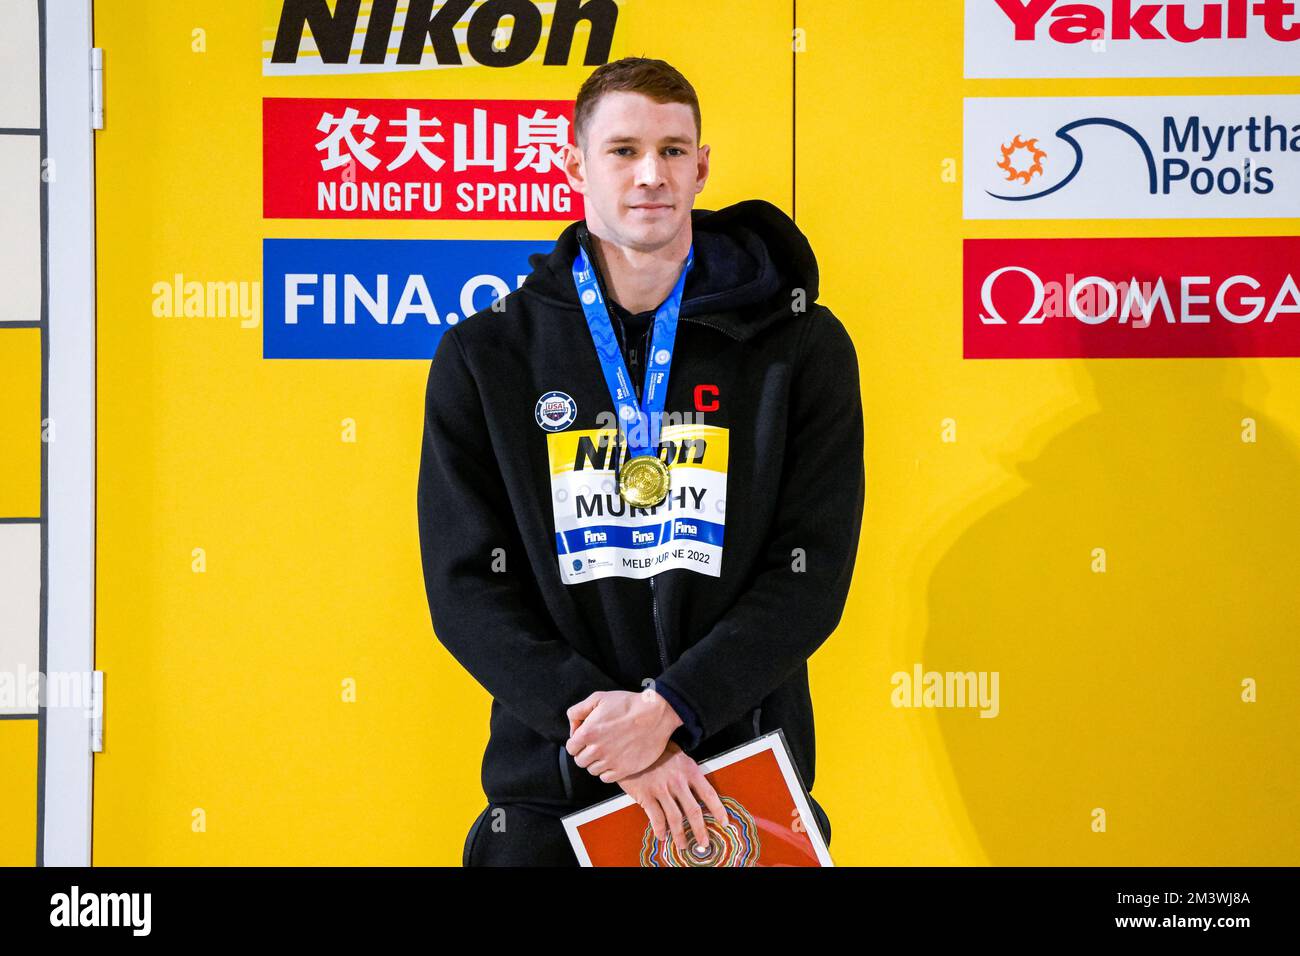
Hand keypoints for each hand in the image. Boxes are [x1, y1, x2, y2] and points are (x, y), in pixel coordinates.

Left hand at [565, 688, 682, 781]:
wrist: (655, 714)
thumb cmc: (628, 704)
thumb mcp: (598, 698)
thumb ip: (578, 711)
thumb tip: (573, 728)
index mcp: (588, 732)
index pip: (571, 748)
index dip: (577, 742)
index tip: (585, 739)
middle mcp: (597, 750)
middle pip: (580, 761)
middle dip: (585, 753)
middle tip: (596, 745)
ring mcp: (611, 761)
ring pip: (592, 770)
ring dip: (596, 762)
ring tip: (607, 751)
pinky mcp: (624, 769)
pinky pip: (606, 778)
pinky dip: (607, 771)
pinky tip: (613, 760)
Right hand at [618, 742, 730, 855]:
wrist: (631, 743)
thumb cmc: (655, 749)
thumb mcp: (677, 754)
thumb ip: (688, 770)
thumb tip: (698, 788)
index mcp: (689, 770)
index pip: (709, 794)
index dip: (718, 810)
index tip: (724, 822)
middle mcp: (677, 781)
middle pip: (693, 811)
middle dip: (700, 831)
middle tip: (704, 843)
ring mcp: (661, 789)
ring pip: (675, 818)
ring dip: (680, 835)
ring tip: (682, 845)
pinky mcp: (646, 794)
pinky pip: (656, 817)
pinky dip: (660, 829)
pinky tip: (662, 836)